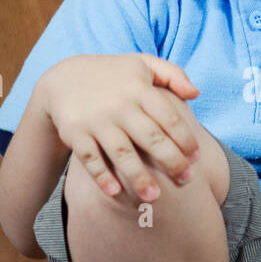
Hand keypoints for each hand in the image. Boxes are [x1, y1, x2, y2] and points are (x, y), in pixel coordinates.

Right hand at [38, 53, 201, 200]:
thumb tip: (196, 94)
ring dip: (138, 176)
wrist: (64, 79)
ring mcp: (96, 120)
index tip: (196, 158)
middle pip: (150, 137)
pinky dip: (101, 175)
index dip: (185, 139)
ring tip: (154, 198)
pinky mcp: (75, 133)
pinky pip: (90, 158)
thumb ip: (173, 74)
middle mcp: (119, 105)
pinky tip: (115, 192)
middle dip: (171, 161)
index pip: (168, 117)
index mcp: (139, 88)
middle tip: (186, 180)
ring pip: (121, 152)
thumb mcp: (143, 64)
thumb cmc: (114, 75)